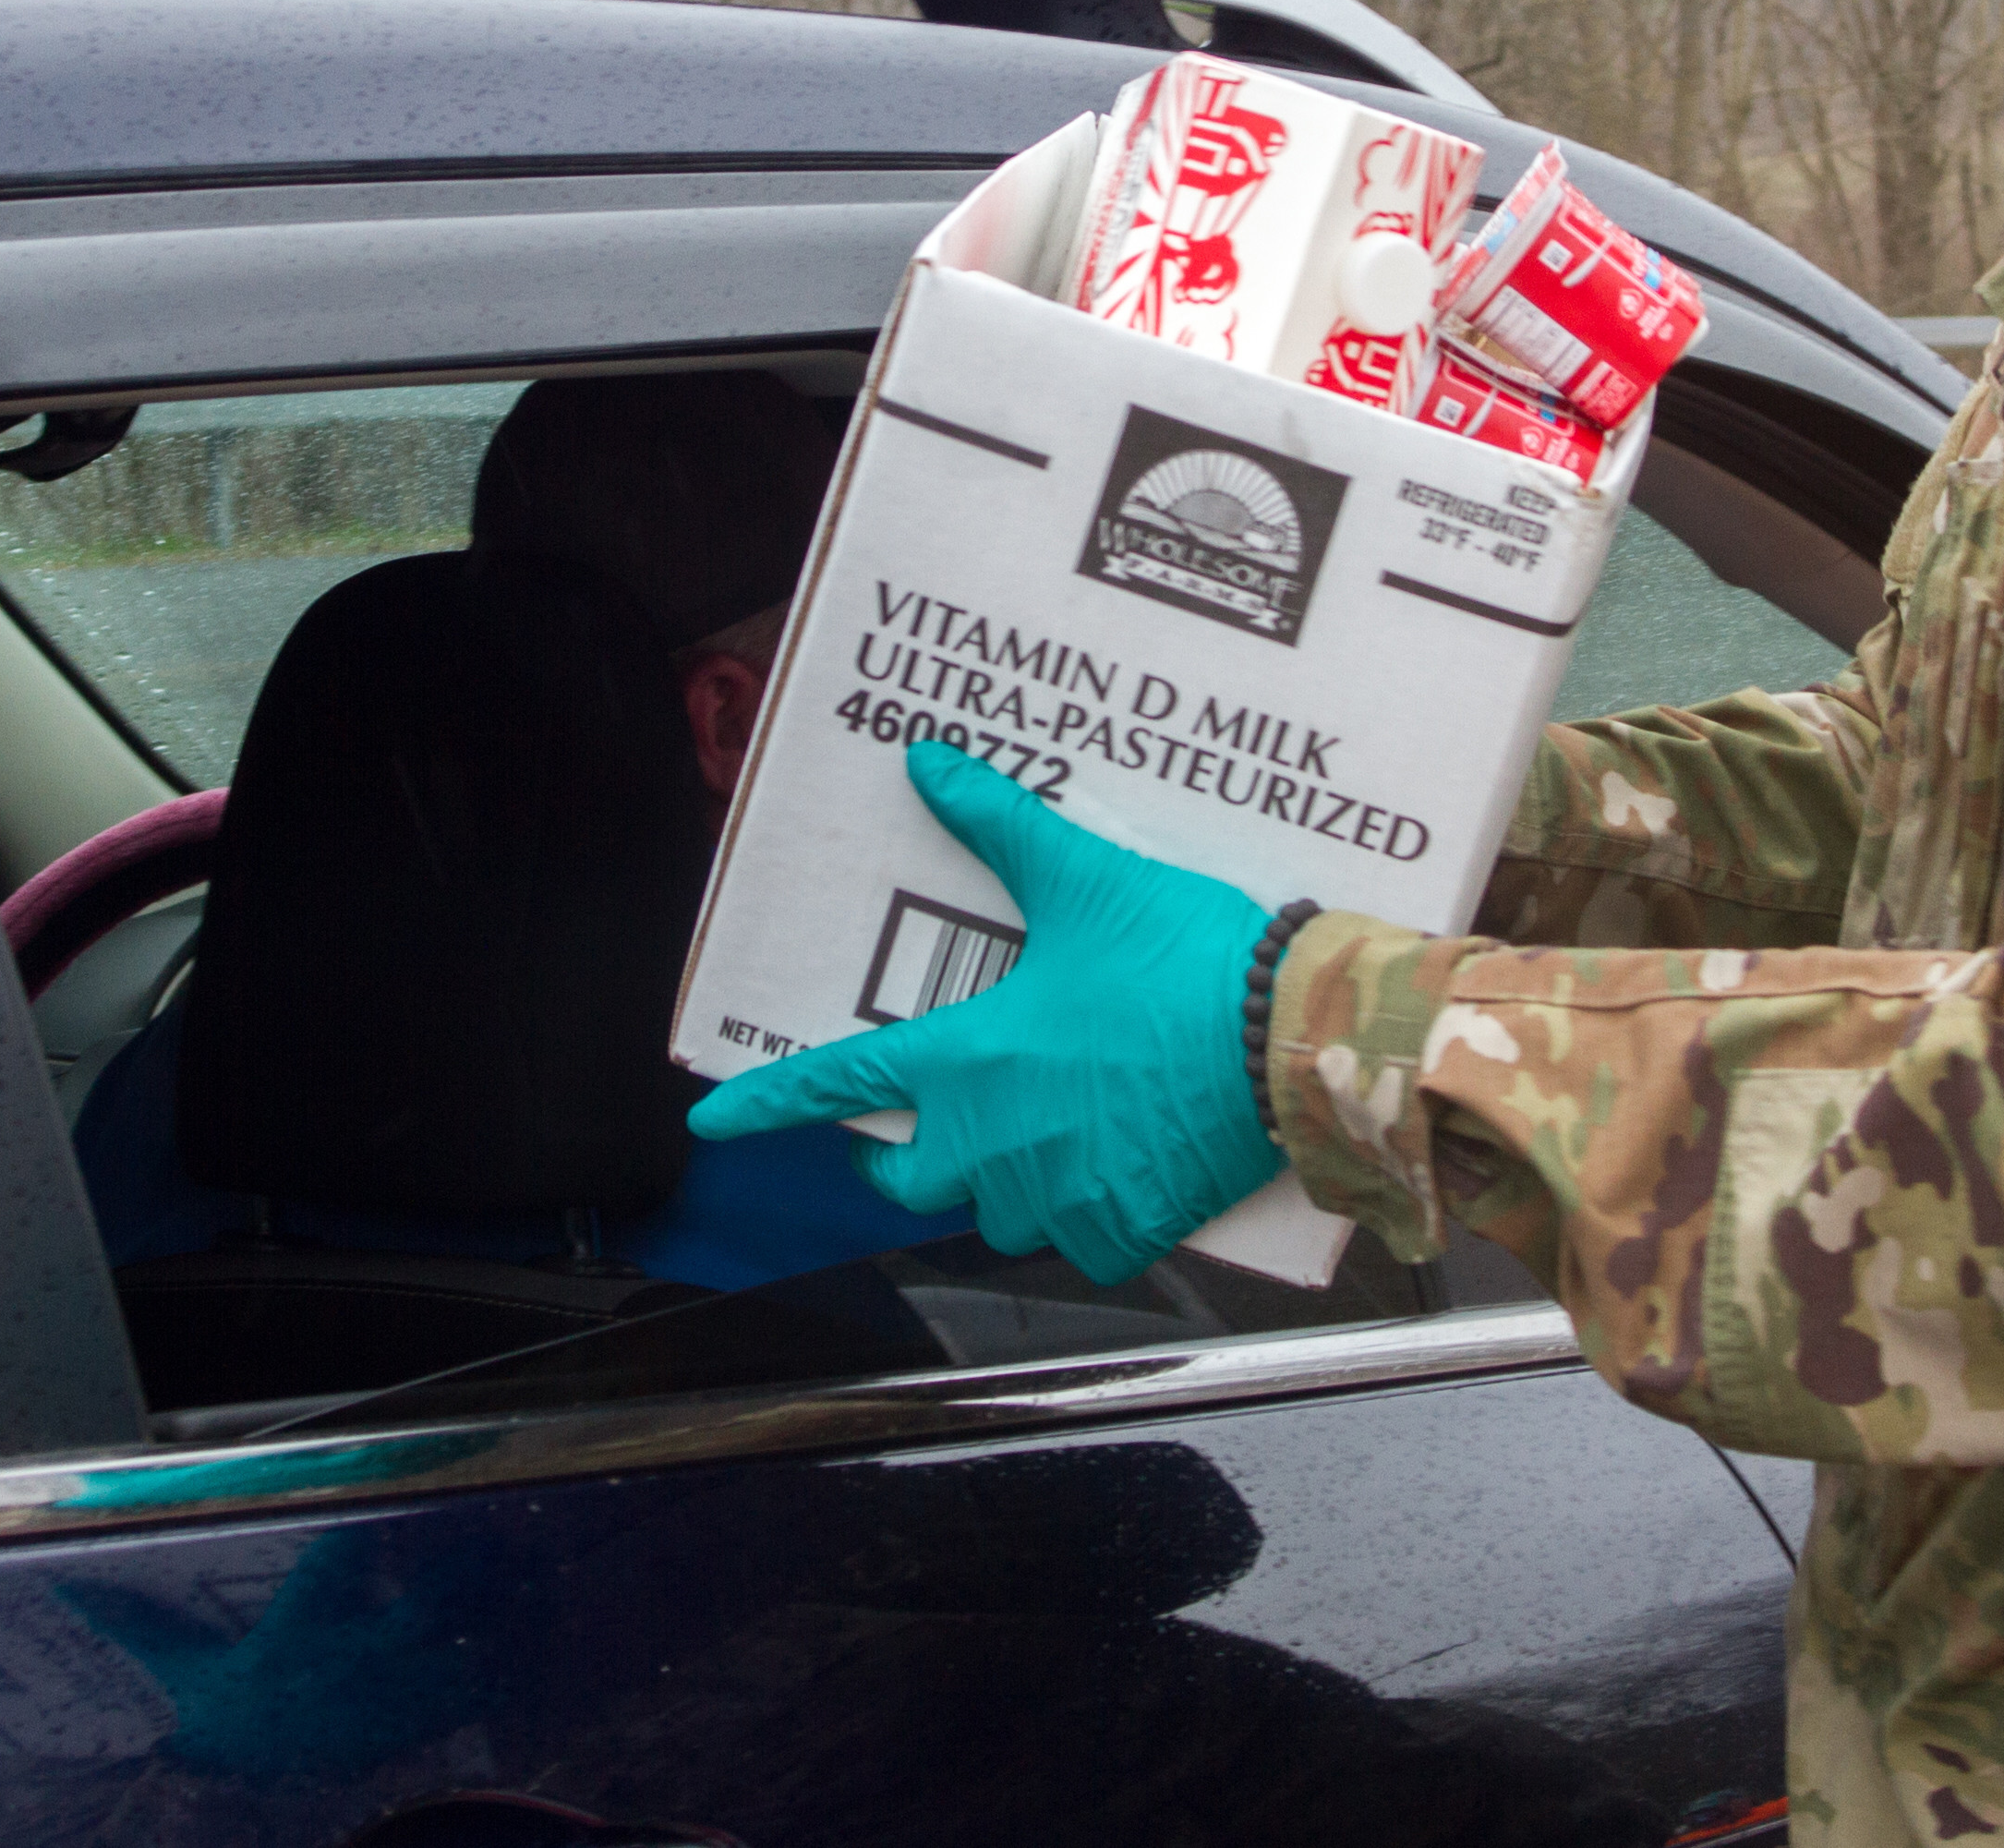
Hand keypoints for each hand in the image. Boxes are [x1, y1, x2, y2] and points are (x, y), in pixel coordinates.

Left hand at [689, 740, 1281, 1282]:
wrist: (1289, 1036)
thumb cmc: (1183, 964)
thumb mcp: (1085, 880)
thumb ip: (999, 826)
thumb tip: (929, 762)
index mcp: (971, 1059)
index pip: (840, 1086)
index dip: (769, 1105)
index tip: (714, 1126)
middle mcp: (996, 1142)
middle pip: (906, 1180)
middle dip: (899, 1163)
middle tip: (920, 1136)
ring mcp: (1057, 1196)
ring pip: (995, 1212)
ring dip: (1002, 1181)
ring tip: (1041, 1138)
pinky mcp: (1122, 1230)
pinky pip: (1079, 1241)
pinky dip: (1086, 1215)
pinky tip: (1118, 1169)